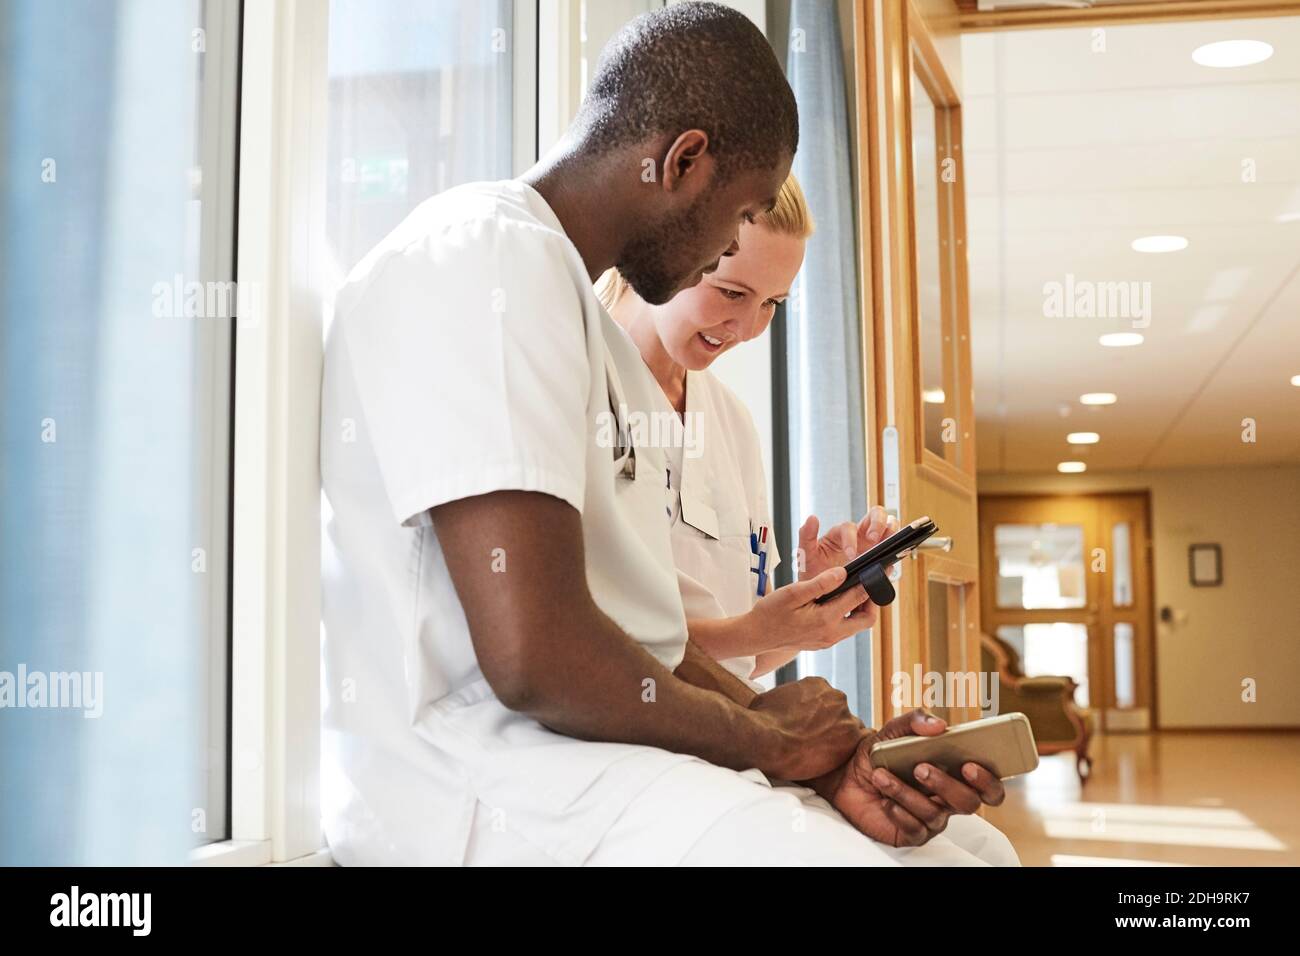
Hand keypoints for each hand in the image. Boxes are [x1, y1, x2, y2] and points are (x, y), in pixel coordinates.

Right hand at [745, 566, 876, 654]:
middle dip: (871, 600)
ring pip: (857, 625)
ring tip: (854, 588)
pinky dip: (848, 614)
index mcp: (825, 620)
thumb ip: (820, 583)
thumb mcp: (792, 593)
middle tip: (867, 582)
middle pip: (867, 619)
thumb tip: (843, 573)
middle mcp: (831, 634)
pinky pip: (845, 629)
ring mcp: (828, 641)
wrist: (755, 636)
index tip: (876, 569)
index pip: (857, 598)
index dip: (868, 582)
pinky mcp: (823, 642)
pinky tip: (838, 601)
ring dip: (860, 608)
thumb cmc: (770, 613)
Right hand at [749, 675, 868, 781]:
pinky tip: (834, 759)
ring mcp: (846, 717)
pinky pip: (859, 744)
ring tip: (823, 753)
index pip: (826, 699)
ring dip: (840, 739)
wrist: (766, 740)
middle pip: (840, 713)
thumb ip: (785, 698)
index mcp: (817, 684)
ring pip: (850, 729)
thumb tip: (777, 705)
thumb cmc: (761, 720)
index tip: (809, 726)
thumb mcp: (770, 697)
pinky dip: (848, 751)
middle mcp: (835, 696)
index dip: (818, 715)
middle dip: (830, 726)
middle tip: (816, 741)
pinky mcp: (851, 738)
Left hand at [798, 507, 896, 581]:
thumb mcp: (807, 556)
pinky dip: (899, 548)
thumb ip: (806, 536)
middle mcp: (859, 534)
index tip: (851, 555)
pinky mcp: (881, 555)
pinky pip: (894, 547)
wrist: (824, 593)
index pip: (849, 527)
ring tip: (889, 546)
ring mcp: (873, 543)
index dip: (851, 539)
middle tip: (874, 541)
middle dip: (877, 524)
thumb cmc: (815, 571)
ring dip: (892, 531)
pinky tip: (895, 558)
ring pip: (889, 525)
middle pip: (875, 514)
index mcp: (841, 533)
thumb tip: (812, 517)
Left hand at [807, 709, 1006, 847]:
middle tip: (921, 768)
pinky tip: (884, 800)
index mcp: (955, 775)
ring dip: (906, 793)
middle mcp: (948, 799)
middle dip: (946, 785)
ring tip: (882, 776)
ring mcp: (931, 818)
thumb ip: (917, 720)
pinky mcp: (911, 833)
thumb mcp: (895, 729)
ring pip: (935, 814)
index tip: (970, 765)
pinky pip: (915, 829)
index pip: (988, 786)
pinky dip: (899, 812)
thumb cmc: (881, 752)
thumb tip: (940, 725)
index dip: (987, 780)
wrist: (847, 772)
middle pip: (969, 803)